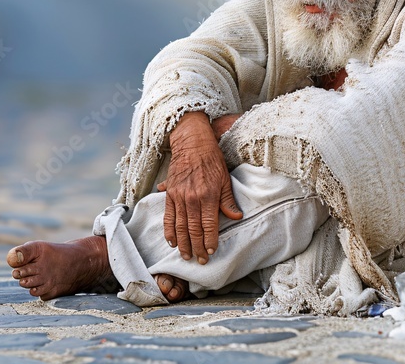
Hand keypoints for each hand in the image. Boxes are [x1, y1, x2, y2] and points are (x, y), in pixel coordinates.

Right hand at [158, 112, 243, 263]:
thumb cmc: (211, 159)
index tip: (211, 252)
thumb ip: (228, 200)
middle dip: (197, 247)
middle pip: (193, 229)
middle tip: (200, 260)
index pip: (209, 225)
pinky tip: (171, 241)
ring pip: (180, 226)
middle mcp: (192, 198)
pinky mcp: (169, 194)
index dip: (210, 241)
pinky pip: (168, 216)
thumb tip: (236, 217)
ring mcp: (178, 197)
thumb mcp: (225, 178)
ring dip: (183, 243)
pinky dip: (169, 230)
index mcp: (208, 195)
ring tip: (186, 256)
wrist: (191, 143)